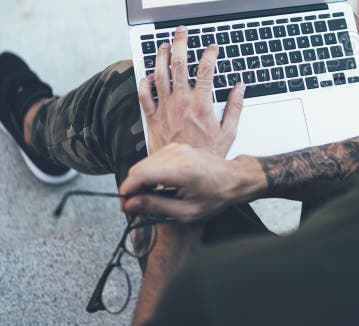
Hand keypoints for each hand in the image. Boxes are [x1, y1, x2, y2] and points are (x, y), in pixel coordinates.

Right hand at [119, 143, 264, 221]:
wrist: (234, 178)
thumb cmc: (216, 196)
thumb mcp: (187, 212)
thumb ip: (157, 206)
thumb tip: (132, 204)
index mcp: (180, 171)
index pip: (140, 175)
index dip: (126, 191)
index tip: (124, 204)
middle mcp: (177, 154)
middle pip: (138, 168)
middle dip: (131, 187)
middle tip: (132, 205)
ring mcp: (177, 148)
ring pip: (144, 163)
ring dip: (139, 180)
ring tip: (145, 198)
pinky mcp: (177, 147)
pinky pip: (153, 159)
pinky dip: (149, 172)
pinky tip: (156, 186)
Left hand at [139, 25, 243, 156]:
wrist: (181, 177)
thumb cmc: (206, 157)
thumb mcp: (229, 133)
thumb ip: (236, 107)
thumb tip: (240, 86)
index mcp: (201, 104)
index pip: (205, 70)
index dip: (209, 54)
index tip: (212, 47)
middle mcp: (181, 103)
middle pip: (178, 64)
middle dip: (180, 43)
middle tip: (181, 31)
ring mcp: (165, 109)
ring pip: (159, 74)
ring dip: (160, 56)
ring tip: (163, 44)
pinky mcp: (152, 118)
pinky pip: (143, 95)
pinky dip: (144, 82)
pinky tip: (148, 74)